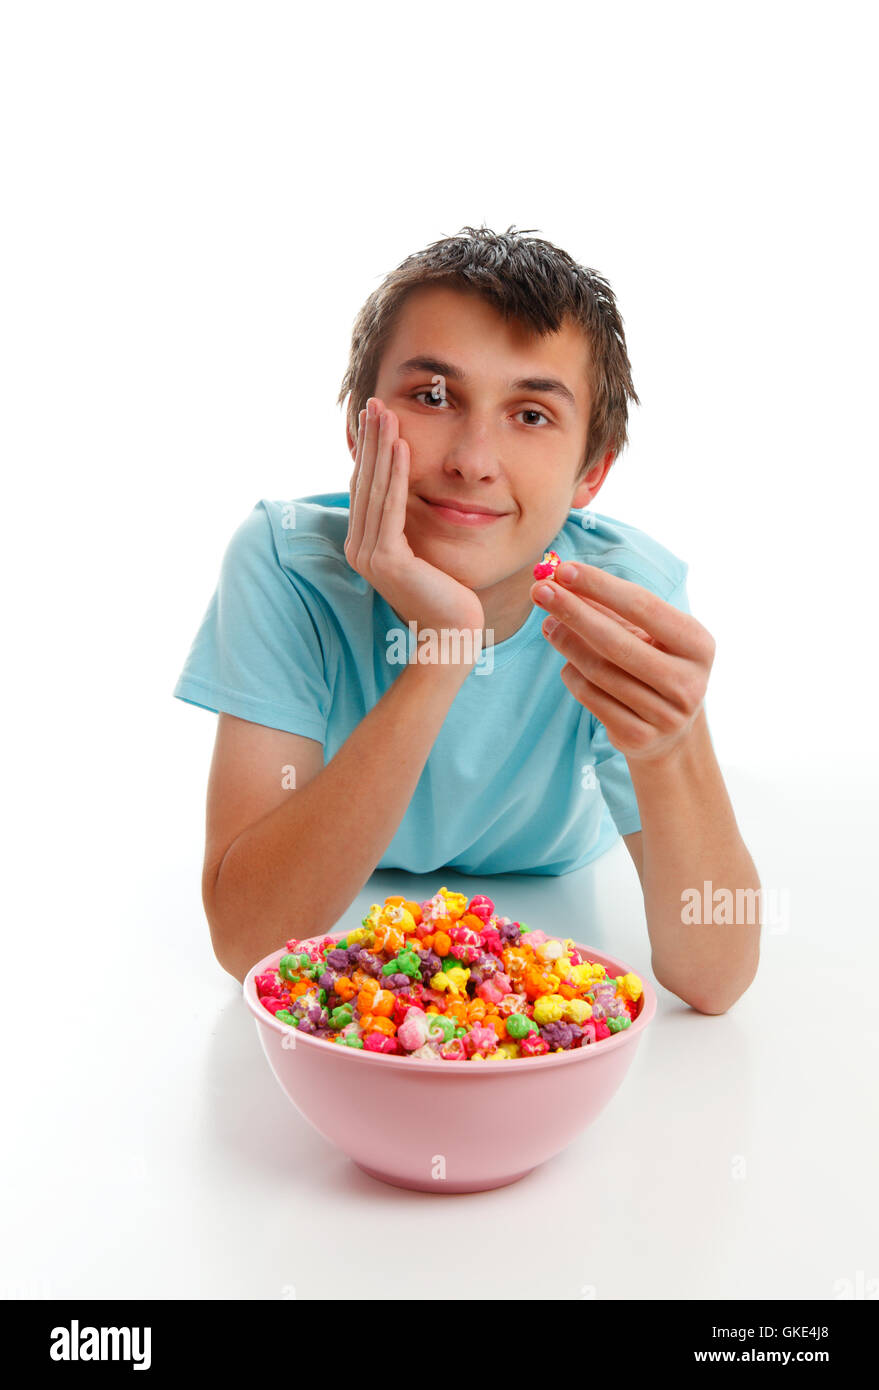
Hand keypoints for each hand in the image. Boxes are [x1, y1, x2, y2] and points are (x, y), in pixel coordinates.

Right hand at [344, 398, 485, 649]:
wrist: (452, 633)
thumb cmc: (446, 594)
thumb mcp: (423, 550)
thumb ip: (409, 524)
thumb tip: (410, 493)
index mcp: (364, 544)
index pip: (365, 487)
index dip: (368, 450)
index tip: (375, 416)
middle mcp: (359, 548)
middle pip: (364, 481)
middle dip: (369, 439)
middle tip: (375, 402)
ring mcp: (369, 554)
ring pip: (375, 488)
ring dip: (380, 447)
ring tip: (387, 413)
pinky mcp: (387, 559)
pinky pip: (390, 507)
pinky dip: (395, 473)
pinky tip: (400, 446)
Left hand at [531, 562, 715, 762]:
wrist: (672, 731)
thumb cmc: (655, 665)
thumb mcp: (647, 635)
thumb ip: (610, 608)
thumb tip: (560, 578)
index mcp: (697, 644)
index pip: (643, 606)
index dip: (600, 586)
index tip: (563, 570)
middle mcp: (687, 681)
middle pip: (616, 642)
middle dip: (573, 612)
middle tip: (540, 591)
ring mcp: (665, 714)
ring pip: (599, 671)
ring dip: (566, 643)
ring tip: (549, 624)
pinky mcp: (639, 736)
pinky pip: (591, 697)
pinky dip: (572, 675)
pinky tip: (568, 663)